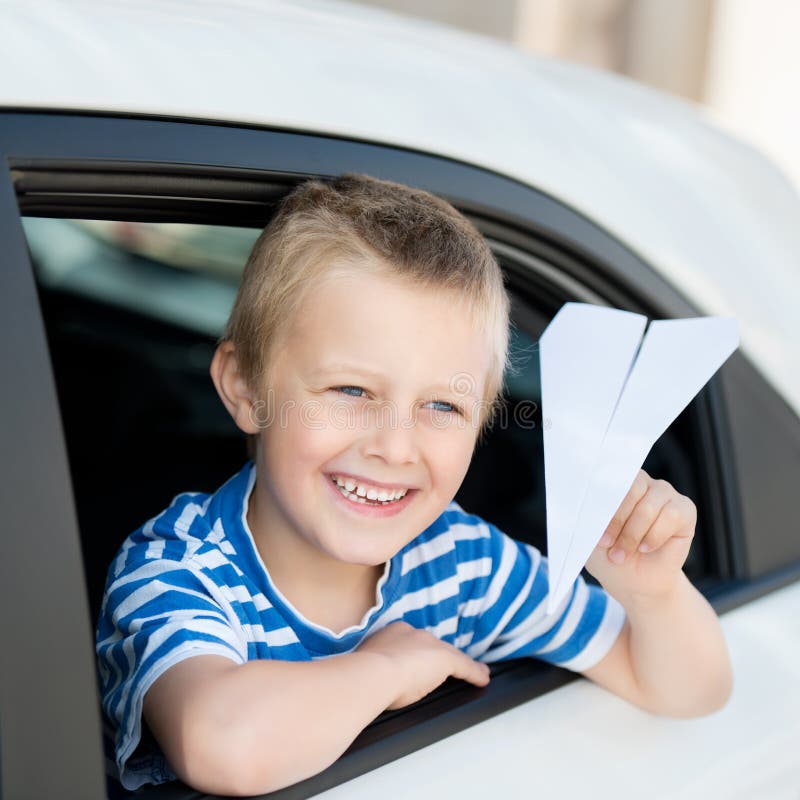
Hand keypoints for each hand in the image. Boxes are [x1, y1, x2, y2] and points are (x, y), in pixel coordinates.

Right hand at [356, 621, 489, 709]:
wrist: (373, 673)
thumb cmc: (364, 674)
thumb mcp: (368, 666)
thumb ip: (375, 668)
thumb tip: (372, 682)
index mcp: (393, 631)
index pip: (410, 643)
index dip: (413, 655)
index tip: (413, 666)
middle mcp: (413, 633)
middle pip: (429, 647)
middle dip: (432, 659)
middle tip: (435, 674)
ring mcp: (430, 644)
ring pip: (447, 655)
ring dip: (455, 665)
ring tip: (469, 673)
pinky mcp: (445, 658)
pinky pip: (465, 666)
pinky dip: (474, 673)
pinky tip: (482, 679)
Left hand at [584, 469, 695, 603]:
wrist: (635, 582)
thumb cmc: (610, 554)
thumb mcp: (591, 536)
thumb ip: (589, 516)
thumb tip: (588, 503)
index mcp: (615, 482)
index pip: (610, 476)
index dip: (602, 501)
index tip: (594, 523)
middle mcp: (642, 483)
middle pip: (631, 488)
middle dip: (617, 520)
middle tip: (608, 545)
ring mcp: (664, 494)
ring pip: (648, 506)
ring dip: (633, 534)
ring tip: (623, 553)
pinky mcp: (685, 509)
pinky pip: (671, 515)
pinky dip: (655, 536)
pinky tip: (646, 548)